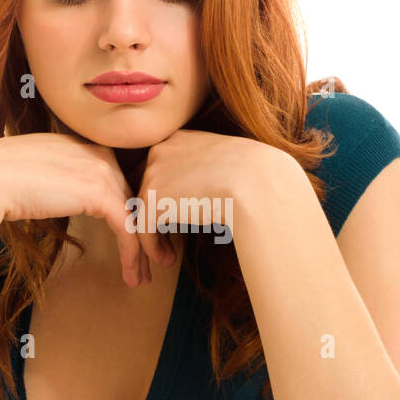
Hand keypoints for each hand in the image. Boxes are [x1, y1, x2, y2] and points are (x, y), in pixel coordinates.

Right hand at [0, 133, 172, 288]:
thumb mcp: (30, 175)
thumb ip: (49, 179)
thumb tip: (47, 195)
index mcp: (79, 144)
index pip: (116, 178)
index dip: (129, 208)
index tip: (135, 234)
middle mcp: (95, 151)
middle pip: (133, 194)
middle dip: (146, 229)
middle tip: (155, 257)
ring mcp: (99, 169)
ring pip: (136, 213)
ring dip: (144, 248)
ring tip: (147, 274)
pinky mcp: (99, 192)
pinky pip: (128, 227)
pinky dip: (134, 253)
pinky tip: (133, 274)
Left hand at [135, 130, 268, 248]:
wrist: (254, 184)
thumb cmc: (252, 176)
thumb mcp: (224, 162)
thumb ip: (203, 171)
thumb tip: (199, 192)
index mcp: (178, 139)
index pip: (161, 169)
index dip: (168, 196)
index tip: (180, 217)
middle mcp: (160, 151)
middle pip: (148, 189)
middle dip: (157, 217)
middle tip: (169, 240)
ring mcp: (153, 173)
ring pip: (145, 211)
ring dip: (155, 236)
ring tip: (168, 256)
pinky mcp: (151, 199)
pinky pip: (144, 228)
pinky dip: (153, 247)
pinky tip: (167, 260)